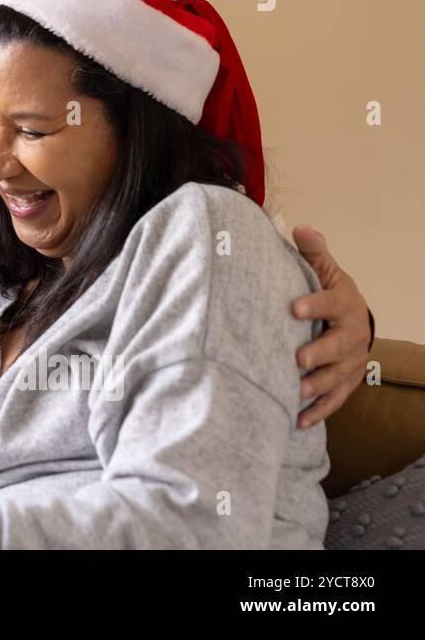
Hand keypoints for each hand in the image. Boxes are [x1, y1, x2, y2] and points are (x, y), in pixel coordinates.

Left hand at [290, 224, 371, 429]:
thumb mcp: (324, 271)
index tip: (294, 309)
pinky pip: (335, 400)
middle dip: (320, 353)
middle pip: (340, 346)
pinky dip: (318, 412)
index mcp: (346, 304)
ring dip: (318, 386)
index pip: (332, 303)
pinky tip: (298, 421)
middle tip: (298, 359)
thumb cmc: (328, 293)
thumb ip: (313, 253)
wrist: (352, 321)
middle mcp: (353, 335)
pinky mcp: (346, 383)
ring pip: (338, 376)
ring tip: (295, 393)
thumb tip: (300, 227)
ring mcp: (352, 362)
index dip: (316, 305)